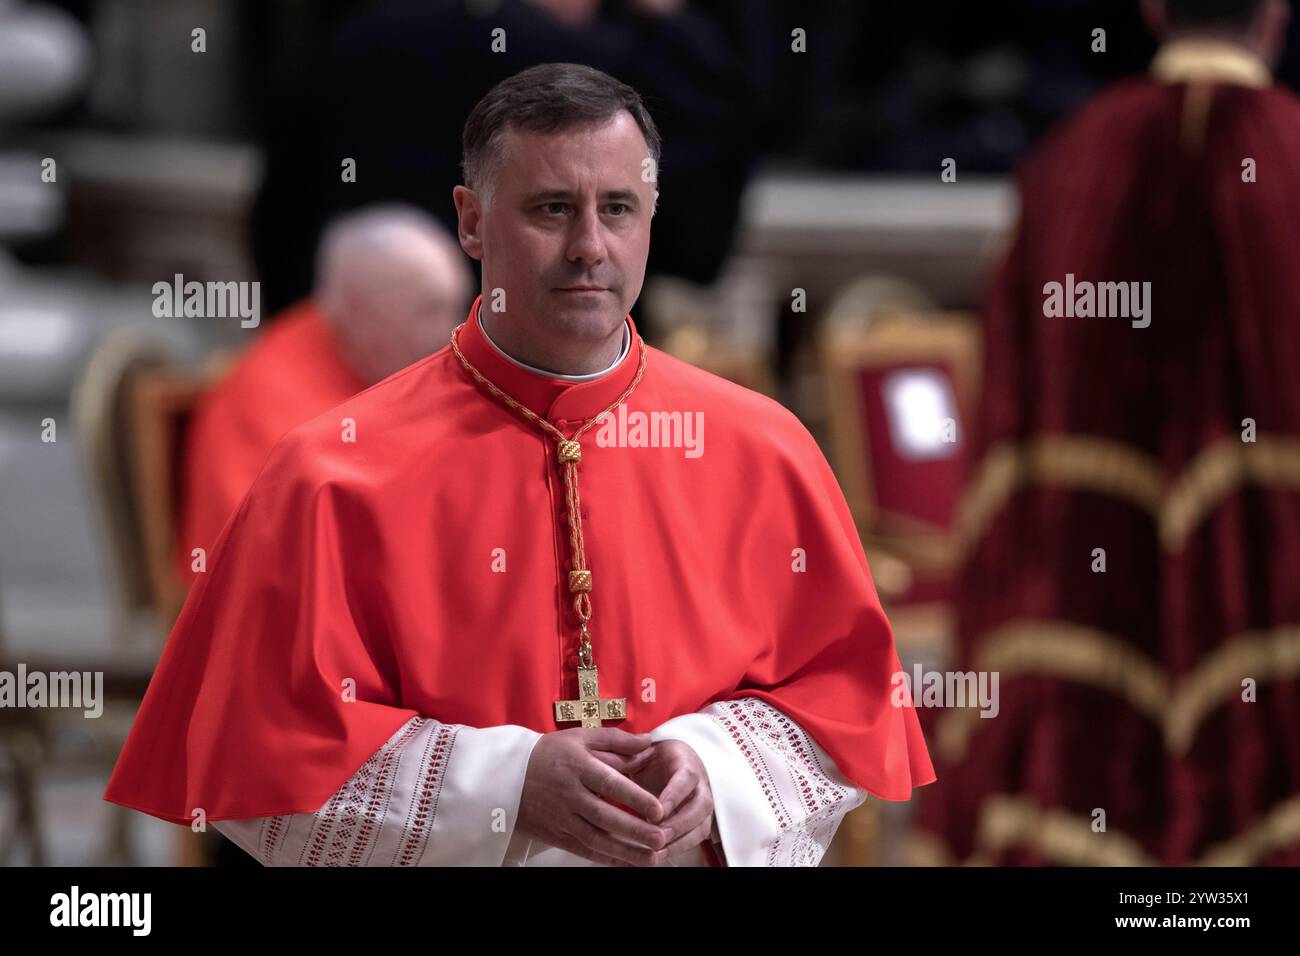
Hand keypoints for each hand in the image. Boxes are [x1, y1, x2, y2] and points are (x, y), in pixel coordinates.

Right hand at [516, 728, 670, 865]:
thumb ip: (617, 741)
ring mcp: (561, 817)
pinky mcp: (555, 834)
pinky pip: (583, 850)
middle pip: (605, 816)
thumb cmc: (552, 752)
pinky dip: (606, 858)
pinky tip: (626, 862)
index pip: (610, 784)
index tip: (659, 809)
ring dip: (625, 851)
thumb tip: (649, 742)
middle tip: (662, 838)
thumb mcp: (581, 737)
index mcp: (578, 766)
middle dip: (635, 830)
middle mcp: (570, 794)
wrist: (508, 774)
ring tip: (652, 857)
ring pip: (596, 839)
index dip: (635, 798)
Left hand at [624, 739, 714, 862]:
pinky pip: (695, 839)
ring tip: (656, 853)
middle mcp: (700, 785)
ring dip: (680, 842)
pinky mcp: (699, 822)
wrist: (671, 762)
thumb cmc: (655, 758)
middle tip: (658, 837)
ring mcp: (702, 805)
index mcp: (686, 762)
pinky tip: (658, 857)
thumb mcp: (643, 752)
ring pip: (701, 826)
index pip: (686, 779)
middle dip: (679, 824)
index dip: (673, 796)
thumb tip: (607, 763)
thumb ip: (629, 757)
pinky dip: (678, 849)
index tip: (656, 812)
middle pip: (700, 806)